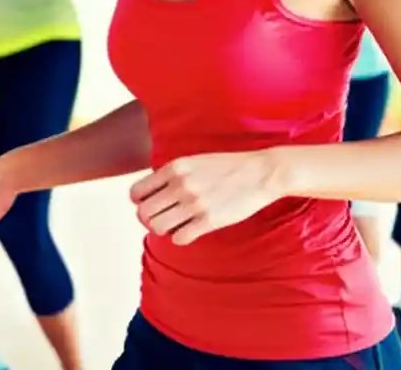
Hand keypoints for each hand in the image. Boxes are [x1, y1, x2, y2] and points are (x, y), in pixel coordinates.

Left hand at [130, 151, 279, 245]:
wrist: (263, 172)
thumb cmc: (231, 166)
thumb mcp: (196, 161)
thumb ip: (174, 174)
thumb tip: (153, 194)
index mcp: (175, 167)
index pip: (136, 193)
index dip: (140, 203)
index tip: (152, 206)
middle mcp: (181, 185)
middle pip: (143, 213)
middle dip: (149, 220)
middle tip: (163, 219)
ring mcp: (195, 203)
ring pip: (157, 228)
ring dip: (165, 230)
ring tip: (178, 225)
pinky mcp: (209, 220)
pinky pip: (179, 239)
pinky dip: (182, 238)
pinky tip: (192, 230)